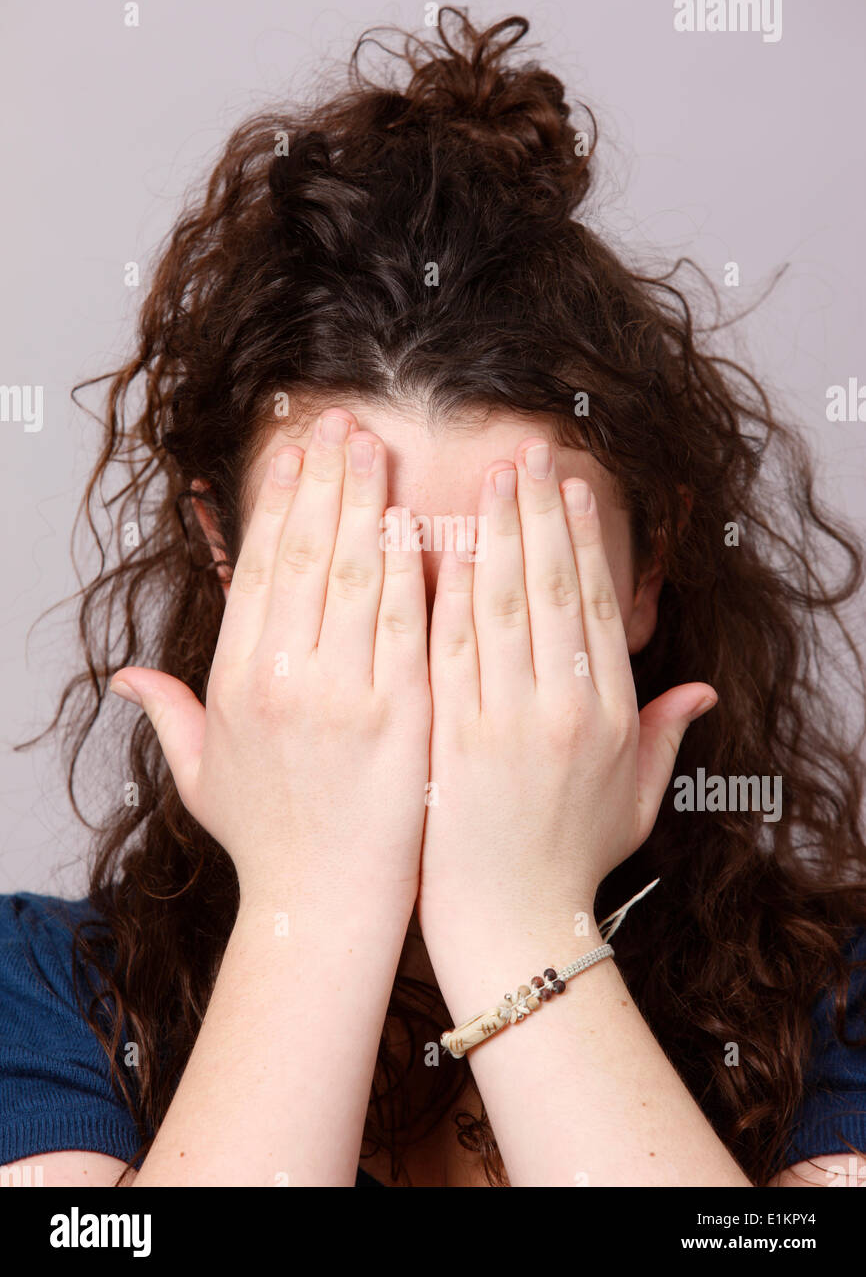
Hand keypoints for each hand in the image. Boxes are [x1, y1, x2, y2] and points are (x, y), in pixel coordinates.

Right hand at [109, 408, 430, 912]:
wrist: (327, 906)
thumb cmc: (270, 840)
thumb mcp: (202, 776)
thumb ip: (168, 715)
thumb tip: (127, 679)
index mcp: (235, 683)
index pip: (259, 570)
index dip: (278, 504)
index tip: (295, 454)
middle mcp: (284, 679)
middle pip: (307, 554)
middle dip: (325, 480)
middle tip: (343, 424)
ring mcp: (346, 694)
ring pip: (357, 573)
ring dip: (368, 501)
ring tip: (378, 448)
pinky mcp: (404, 713)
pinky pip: (411, 619)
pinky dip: (416, 564)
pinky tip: (422, 518)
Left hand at [419, 437, 714, 989]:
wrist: (509, 921)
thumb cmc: (573, 858)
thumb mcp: (637, 800)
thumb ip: (666, 737)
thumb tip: (703, 691)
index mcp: (610, 715)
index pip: (592, 605)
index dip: (580, 540)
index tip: (568, 489)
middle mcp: (563, 709)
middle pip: (547, 589)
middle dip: (535, 514)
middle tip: (524, 455)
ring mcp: (505, 721)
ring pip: (498, 606)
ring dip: (491, 535)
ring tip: (486, 480)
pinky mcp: (454, 737)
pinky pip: (448, 649)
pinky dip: (443, 595)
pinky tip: (434, 548)